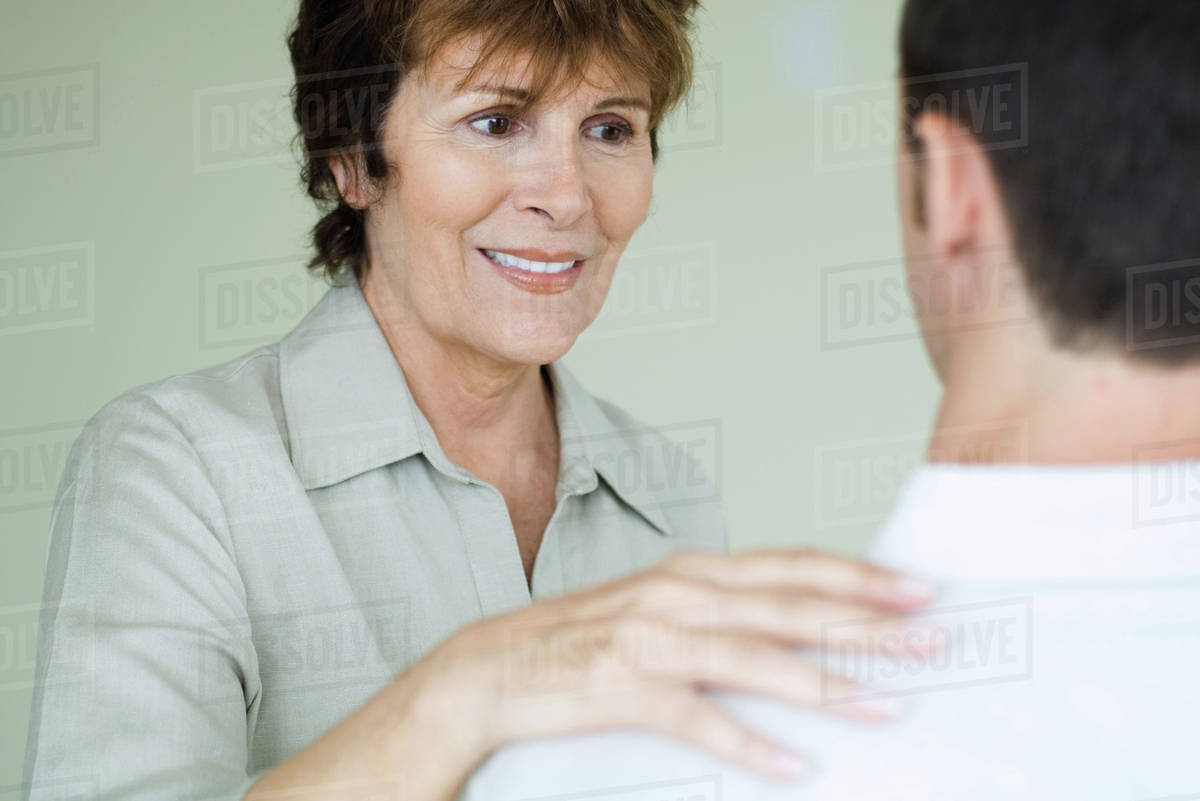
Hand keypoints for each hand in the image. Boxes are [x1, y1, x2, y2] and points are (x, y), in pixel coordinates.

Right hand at [419, 548, 938, 782]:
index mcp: (694, 572)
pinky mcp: (621, 689)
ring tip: (884, 705)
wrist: (491, 667)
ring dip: (824, 683)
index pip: (791, 567)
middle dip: (865, 624)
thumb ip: (726, 613)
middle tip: (932, 639)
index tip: (918, 589)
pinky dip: (745, 741)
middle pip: (787, 607)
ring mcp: (649, 640)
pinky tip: (791, 766)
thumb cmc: (584, 639)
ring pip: (753, 657)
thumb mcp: (662, 610)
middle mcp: (679, 595)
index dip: (858, 576)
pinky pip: (694, 717)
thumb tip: (802, 629)